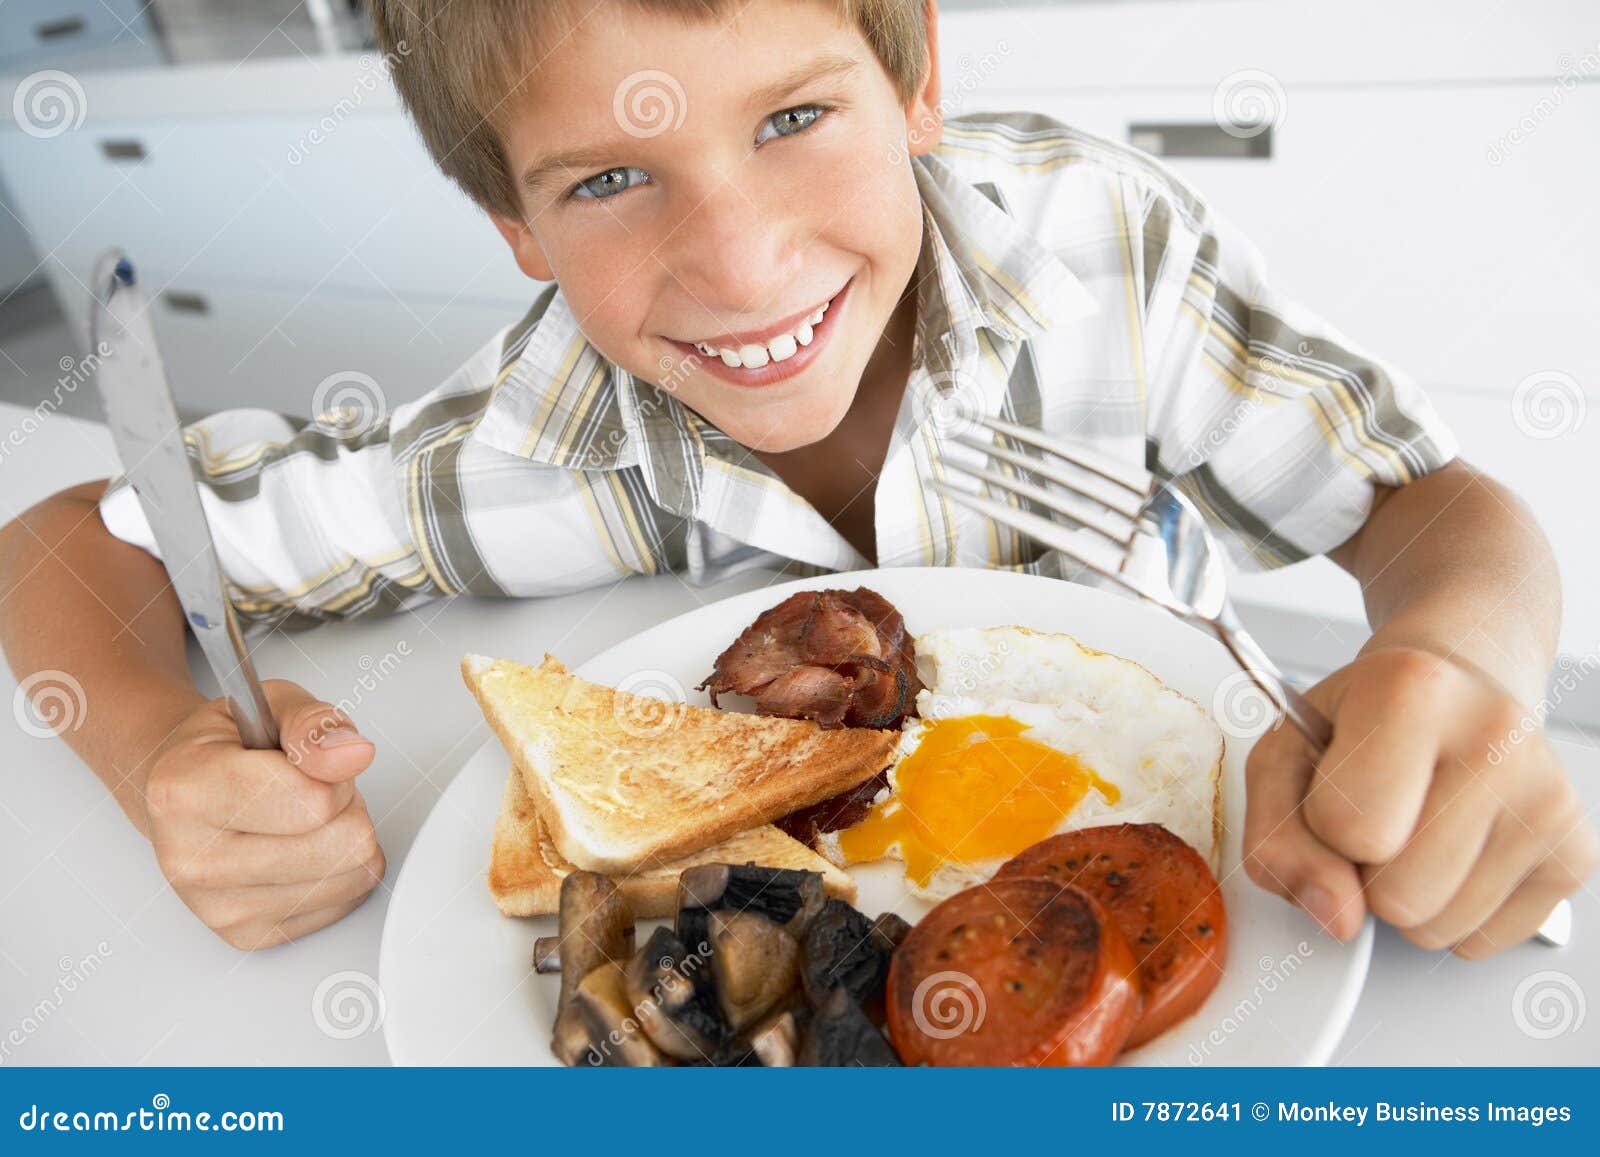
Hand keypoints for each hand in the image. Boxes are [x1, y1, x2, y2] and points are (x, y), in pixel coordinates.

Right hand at [143, 680, 385, 949]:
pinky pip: (346, 901)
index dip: (332, 771)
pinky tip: (302, 849)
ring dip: (346, 838)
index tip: (304, 761)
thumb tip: (352, 755)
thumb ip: (314, 723)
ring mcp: (217, 908)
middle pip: (344, 845)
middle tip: (310, 791)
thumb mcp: (271, 705)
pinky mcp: (249, 936)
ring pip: (352, 875)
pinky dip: (340, 872)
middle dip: (346, 807)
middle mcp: (192, 859)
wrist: (184, 793)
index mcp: (185, 790)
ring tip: (304, 818)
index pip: (313, 800)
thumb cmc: (229, 748)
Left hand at [1243, 647, 1597, 956]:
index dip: (1324, 825)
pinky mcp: (1576, 853)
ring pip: (1439, 929)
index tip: (1340, 782)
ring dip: (1407, 896)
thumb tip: (1337, 917)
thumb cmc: (1363, 719)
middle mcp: (1496, 736)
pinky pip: (1481, 942)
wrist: (1459, 682)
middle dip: (1366, 873)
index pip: (1350, 828)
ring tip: (1415, 826)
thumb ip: (1274, 839)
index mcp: (1413, 688)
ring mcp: (1548, 798)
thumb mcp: (1282, 756)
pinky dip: (1452, 911)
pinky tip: (1455, 846)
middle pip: (1398, 896)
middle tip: (1379, 813)